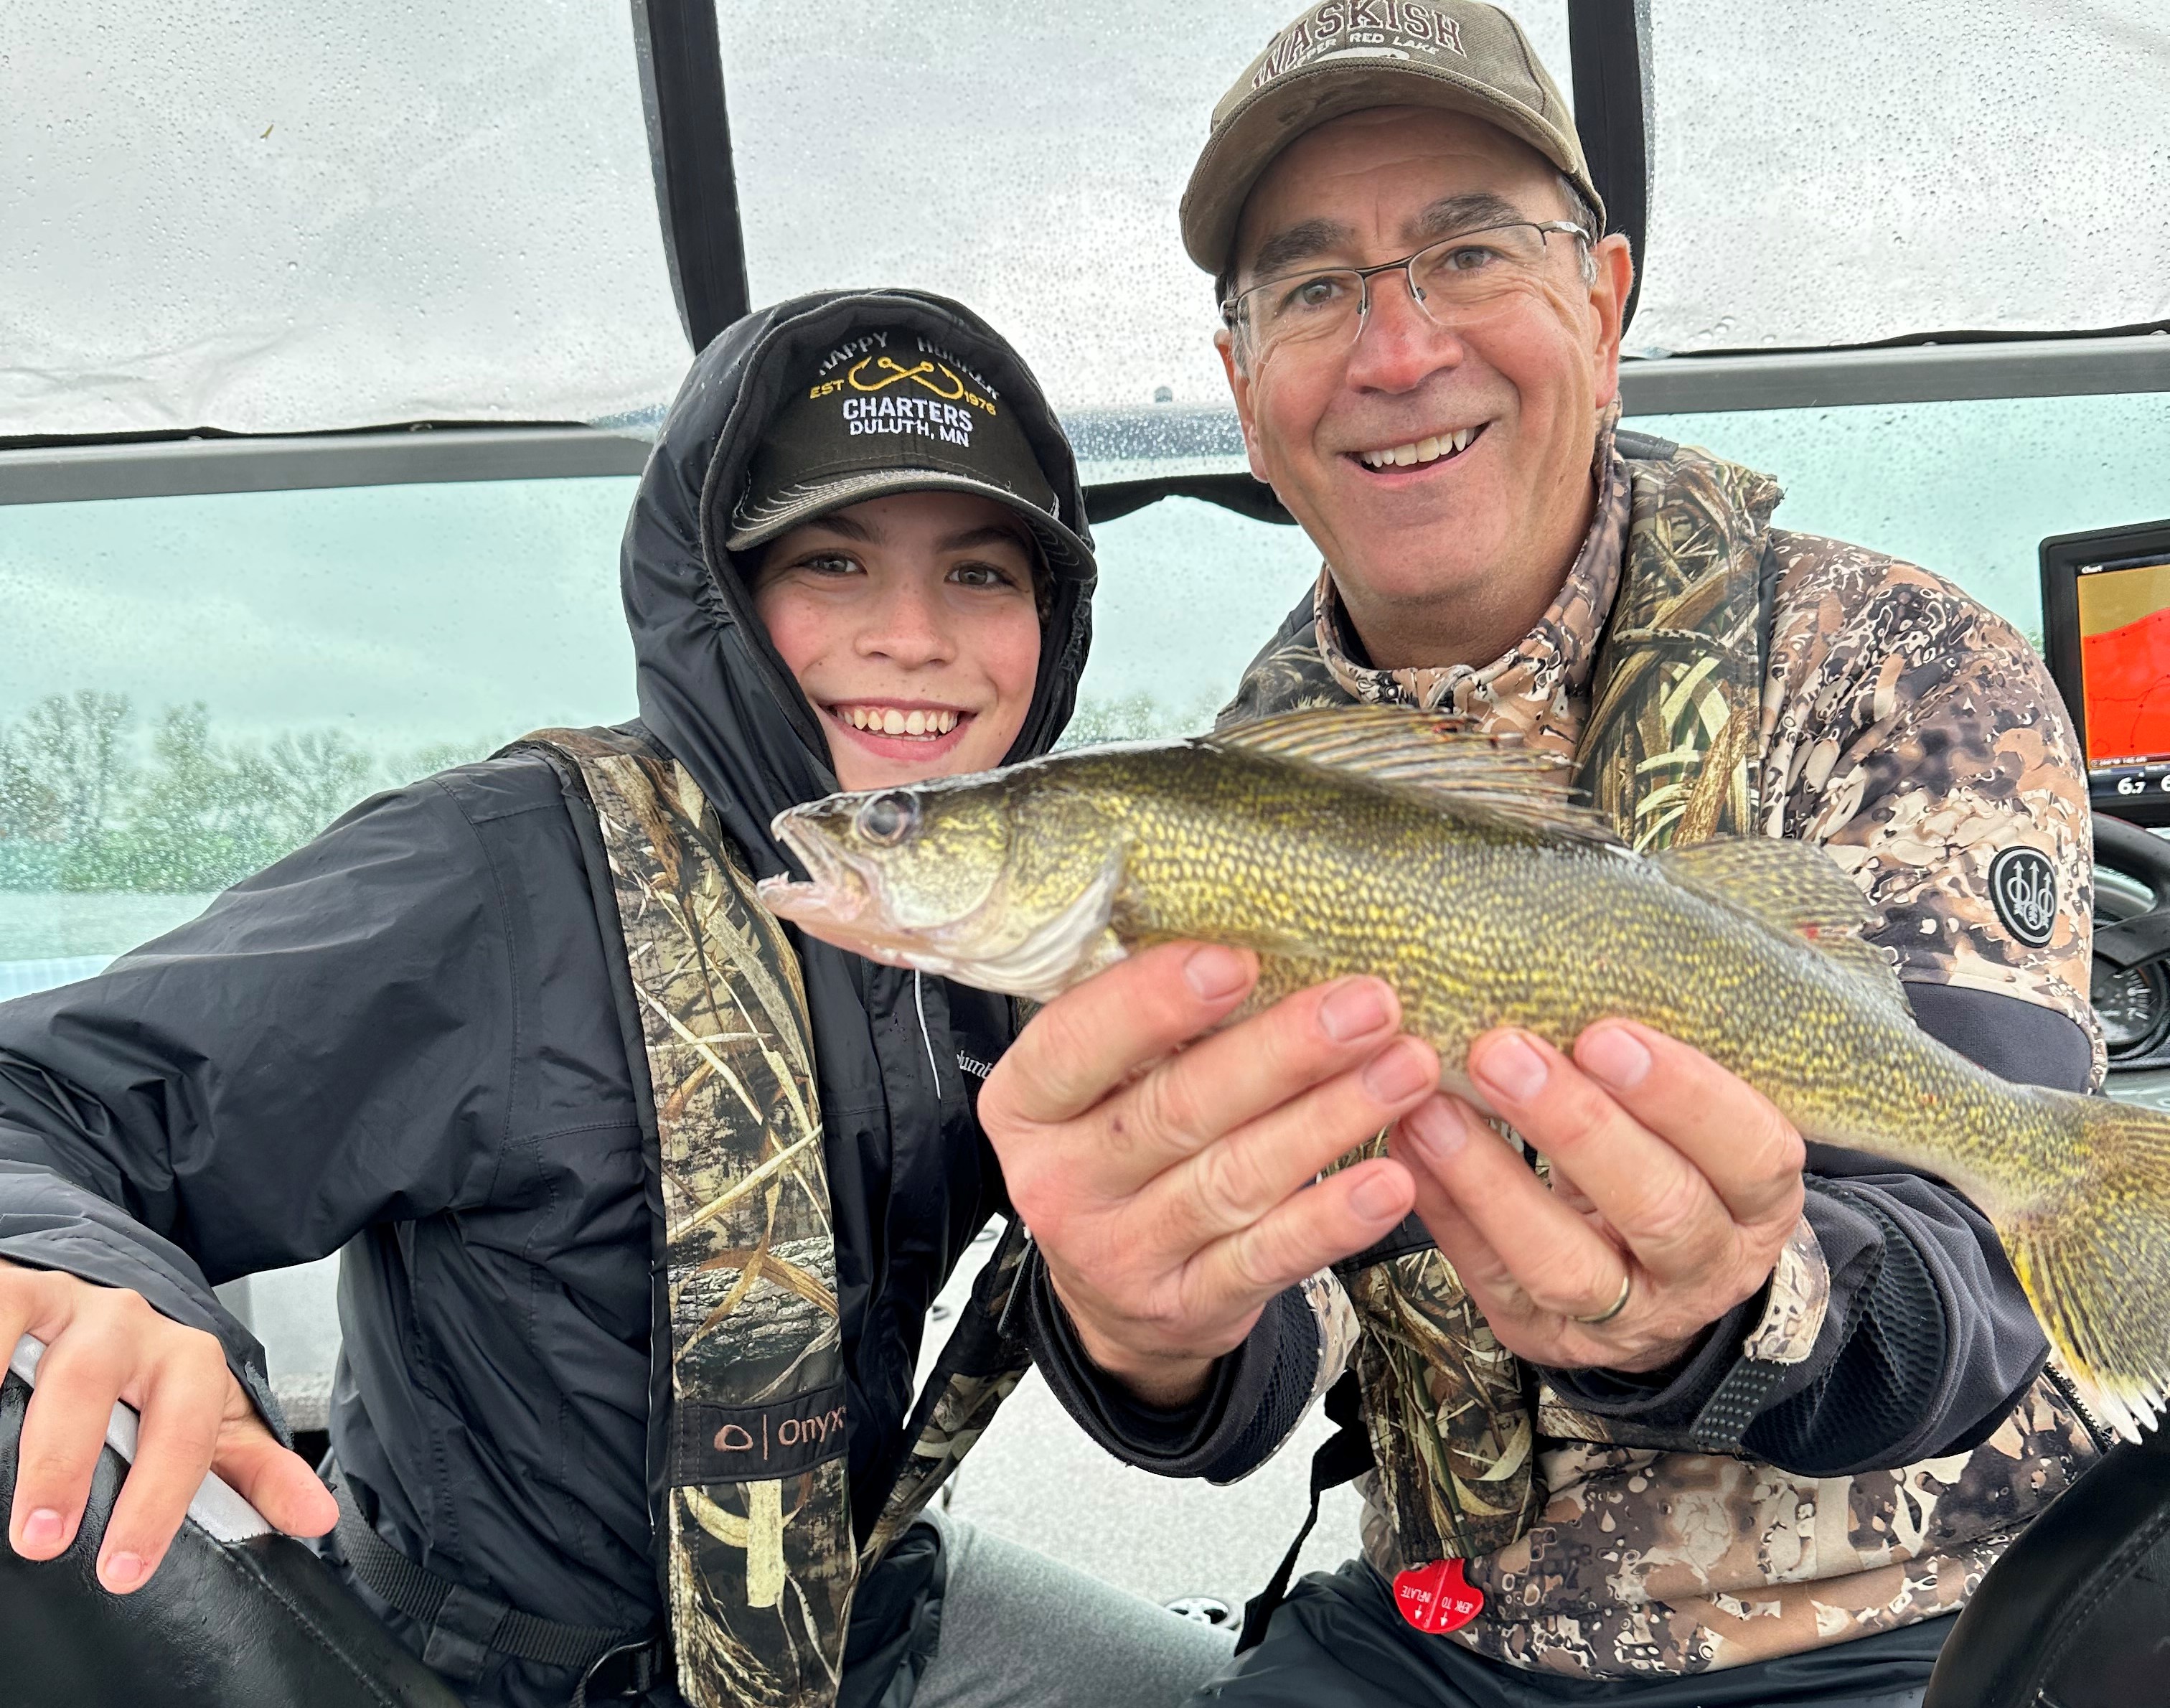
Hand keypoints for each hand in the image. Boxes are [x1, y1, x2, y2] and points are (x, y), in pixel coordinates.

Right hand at [1, 1259, 337, 1591]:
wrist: (118, 1309)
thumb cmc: (161, 1382)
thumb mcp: (216, 1425)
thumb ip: (262, 1472)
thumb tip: (318, 1518)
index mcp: (188, 1360)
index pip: (184, 1429)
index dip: (158, 1501)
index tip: (123, 1571)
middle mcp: (127, 1323)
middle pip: (96, 1379)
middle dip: (65, 1458)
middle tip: (41, 1537)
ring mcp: (64, 1302)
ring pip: (30, 1326)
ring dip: (2, 1389)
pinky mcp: (13, 1292)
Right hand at [980, 941, 1436, 1405]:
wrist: (1114, 1298)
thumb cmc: (1123, 1146)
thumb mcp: (1102, 1083)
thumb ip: (1152, 1022)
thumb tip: (1265, 930)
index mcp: (1026, 1102)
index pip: (1076, 1043)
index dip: (1154, 1002)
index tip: (1238, 961)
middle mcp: (1059, 1181)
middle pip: (1175, 1108)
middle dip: (1283, 1051)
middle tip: (1369, 1004)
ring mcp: (1120, 1253)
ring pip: (1234, 1179)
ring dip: (1329, 1121)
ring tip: (1406, 1071)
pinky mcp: (1187, 1307)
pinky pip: (1268, 1259)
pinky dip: (1332, 1220)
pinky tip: (1391, 1180)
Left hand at [1391, 1021, 1803, 1373]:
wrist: (1655, 1282)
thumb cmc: (1671, 1159)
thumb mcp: (1703, 1119)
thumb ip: (1675, 1055)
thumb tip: (1647, 944)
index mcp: (1761, 1200)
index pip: (1749, 1151)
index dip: (1682, 1095)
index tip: (1604, 1033)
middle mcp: (1705, 1266)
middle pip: (1657, 1208)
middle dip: (1577, 1128)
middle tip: (1503, 1052)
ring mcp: (1624, 1315)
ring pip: (1564, 1263)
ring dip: (1492, 1181)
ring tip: (1431, 1108)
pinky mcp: (1541, 1334)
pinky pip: (1489, 1277)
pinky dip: (1445, 1211)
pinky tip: (1407, 1145)